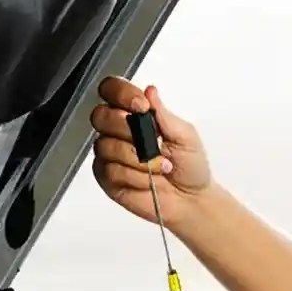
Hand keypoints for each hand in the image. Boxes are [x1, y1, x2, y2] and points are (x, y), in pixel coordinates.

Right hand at [89, 76, 213, 229]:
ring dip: (140, 159)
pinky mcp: (106, 177)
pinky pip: (110, 170)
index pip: (113, 90)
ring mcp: (109, 154)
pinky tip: (149, 180)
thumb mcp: (185, 136)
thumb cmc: (190, 166)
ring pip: (106, 145)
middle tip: (155, 143)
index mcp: (136, 115)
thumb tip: (150, 91)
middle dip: (129, 129)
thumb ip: (163, 115)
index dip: (122, 94)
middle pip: (101, 115)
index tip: (142, 107)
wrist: (191, 200)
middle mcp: (118, 131)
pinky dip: (135, 176)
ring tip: (161, 167)